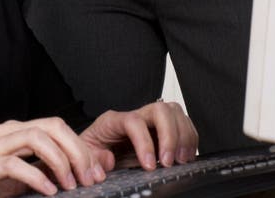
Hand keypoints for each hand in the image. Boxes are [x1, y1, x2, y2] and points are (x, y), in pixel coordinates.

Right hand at [0, 117, 106, 197]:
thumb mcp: (12, 179)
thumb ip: (40, 171)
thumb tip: (77, 174)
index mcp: (13, 133)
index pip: (56, 125)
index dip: (81, 145)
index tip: (97, 171)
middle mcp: (4, 133)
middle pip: (51, 125)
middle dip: (77, 150)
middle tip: (91, 178)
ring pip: (36, 137)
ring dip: (61, 160)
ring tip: (72, 185)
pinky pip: (14, 164)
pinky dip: (37, 176)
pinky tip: (49, 192)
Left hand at [80, 101, 197, 169]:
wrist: (95, 156)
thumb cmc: (91, 155)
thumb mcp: (85, 157)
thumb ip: (93, 158)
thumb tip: (108, 159)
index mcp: (113, 121)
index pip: (134, 121)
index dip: (145, 142)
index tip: (150, 165)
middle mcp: (135, 116)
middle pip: (160, 109)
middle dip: (170, 136)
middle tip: (170, 162)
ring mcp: (150, 121)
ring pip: (174, 112)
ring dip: (183, 137)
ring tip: (181, 160)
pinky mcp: (162, 130)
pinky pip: (183, 124)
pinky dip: (189, 139)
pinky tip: (185, 156)